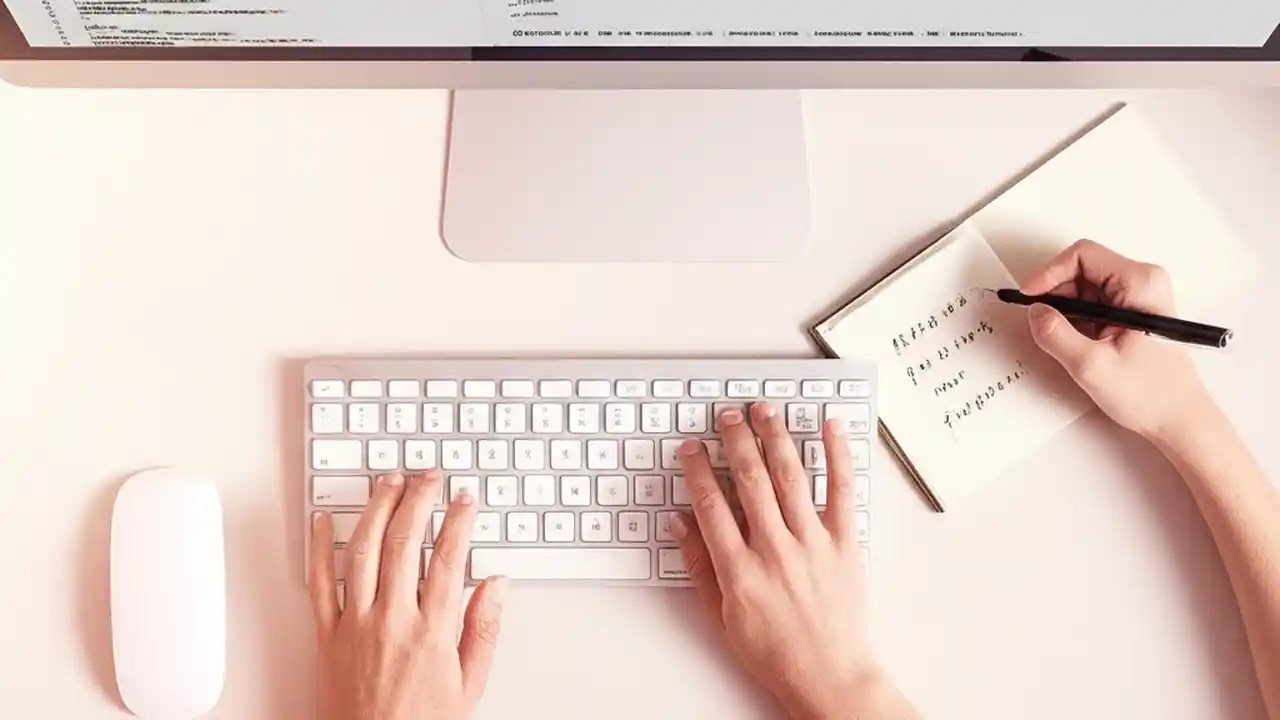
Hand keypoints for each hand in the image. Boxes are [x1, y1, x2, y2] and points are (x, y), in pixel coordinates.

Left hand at [309, 471, 506, 719]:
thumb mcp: (470, 685)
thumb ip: (484, 631)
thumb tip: (496, 585)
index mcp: (431, 633)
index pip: (448, 560)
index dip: (459, 521)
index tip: (465, 499)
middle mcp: (391, 622)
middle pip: (404, 543)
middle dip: (419, 500)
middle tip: (430, 476)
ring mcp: (354, 625)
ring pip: (362, 551)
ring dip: (376, 509)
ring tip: (388, 482)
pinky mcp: (326, 636)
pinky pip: (319, 582)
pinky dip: (320, 547)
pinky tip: (324, 521)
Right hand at [674, 405, 914, 719]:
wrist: (828, 676)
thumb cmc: (774, 652)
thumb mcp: (721, 616)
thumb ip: (699, 566)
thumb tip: (680, 522)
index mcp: (740, 571)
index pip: (711, 506)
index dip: (698, 471)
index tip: (692, 448)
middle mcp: (775, 551)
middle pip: (750, 481)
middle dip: (735, 441)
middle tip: (727, 416)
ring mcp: (813, 544)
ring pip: (790, 477)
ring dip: (775, 437)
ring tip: (764, 410)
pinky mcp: (846, 544)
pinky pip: (843, 491)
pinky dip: (838, 455)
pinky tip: (830, 427)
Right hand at [1021, 239, 1207, 438]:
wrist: (1179, 418)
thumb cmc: (1146, 393)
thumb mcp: (1091, 366)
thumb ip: (1055, 335)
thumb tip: (1034, 312)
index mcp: (1139, 283)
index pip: (1083, 255)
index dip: (1049, 273)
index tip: (1029, 298)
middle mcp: (1142, 281)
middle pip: (1082, 269)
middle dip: (1054, 292)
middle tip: (1040, 322)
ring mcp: (1138, 296)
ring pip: (1084, 287)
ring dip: (1064, 308)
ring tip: (1059, 338)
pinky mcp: (1132, 312)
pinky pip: (1093, 303)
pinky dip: (1075, 317)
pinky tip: (1074, 342)